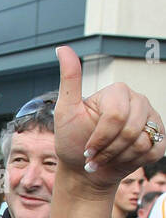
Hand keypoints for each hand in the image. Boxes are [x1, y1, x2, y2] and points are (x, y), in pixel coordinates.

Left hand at [53, 45, 164, 189]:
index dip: (100, 138)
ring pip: (142, 143)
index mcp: (118, 92)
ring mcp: (151, 119)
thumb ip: (70, 80)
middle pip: (130, 132)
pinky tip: (121, 160)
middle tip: (95, 156)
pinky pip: (153, 152)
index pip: (116, 117)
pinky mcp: (159, 138)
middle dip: (108, 151)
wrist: (85, 169)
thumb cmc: (73, 140)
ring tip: (107, 157)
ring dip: (118, 158)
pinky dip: (133, 162)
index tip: (87, 150)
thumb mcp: (65, 111)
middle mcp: (138, 101)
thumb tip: (62, 48)